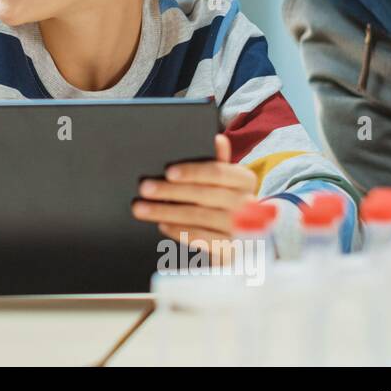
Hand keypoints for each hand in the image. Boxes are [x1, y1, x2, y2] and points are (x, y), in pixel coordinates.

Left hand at [132, 134, 257, 264]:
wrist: (243, 242)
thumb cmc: (224, 203)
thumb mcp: (223, 182)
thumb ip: (218, 162)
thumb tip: (217, 139)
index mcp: (245, 180)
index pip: (219, 172)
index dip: (193, 171)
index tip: (168, 171)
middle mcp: (248, 204)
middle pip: (205, 195)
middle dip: (171, 191)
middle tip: (144, 188)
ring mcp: (241, 229)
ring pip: (200, 217)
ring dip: (167, 212)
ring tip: (142, 208)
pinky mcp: (232, 250)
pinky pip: (203, 239)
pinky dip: (180, 231)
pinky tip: (162, 224)